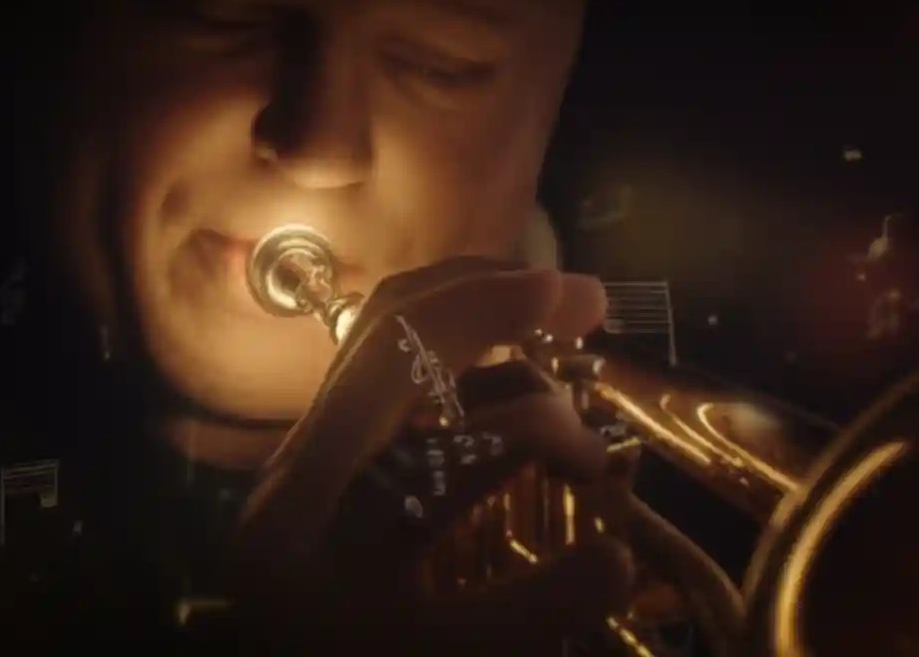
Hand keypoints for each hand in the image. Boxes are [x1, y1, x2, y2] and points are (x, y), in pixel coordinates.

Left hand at [226, 257, 632, 652]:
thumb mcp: (438, 656)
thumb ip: (526, 611)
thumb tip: (618, 557)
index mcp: (309, 492)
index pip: (395, 358)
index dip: (488, 315)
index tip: (578, 305)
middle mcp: (300, 458)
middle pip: (387, 328)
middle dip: (490, 297)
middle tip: (585, 301)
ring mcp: (310, 464)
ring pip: (386, 351)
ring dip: (475, 328)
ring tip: (555, 333)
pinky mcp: (329, 481)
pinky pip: (394, 395)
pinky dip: (463, 375)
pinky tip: (519, 393)